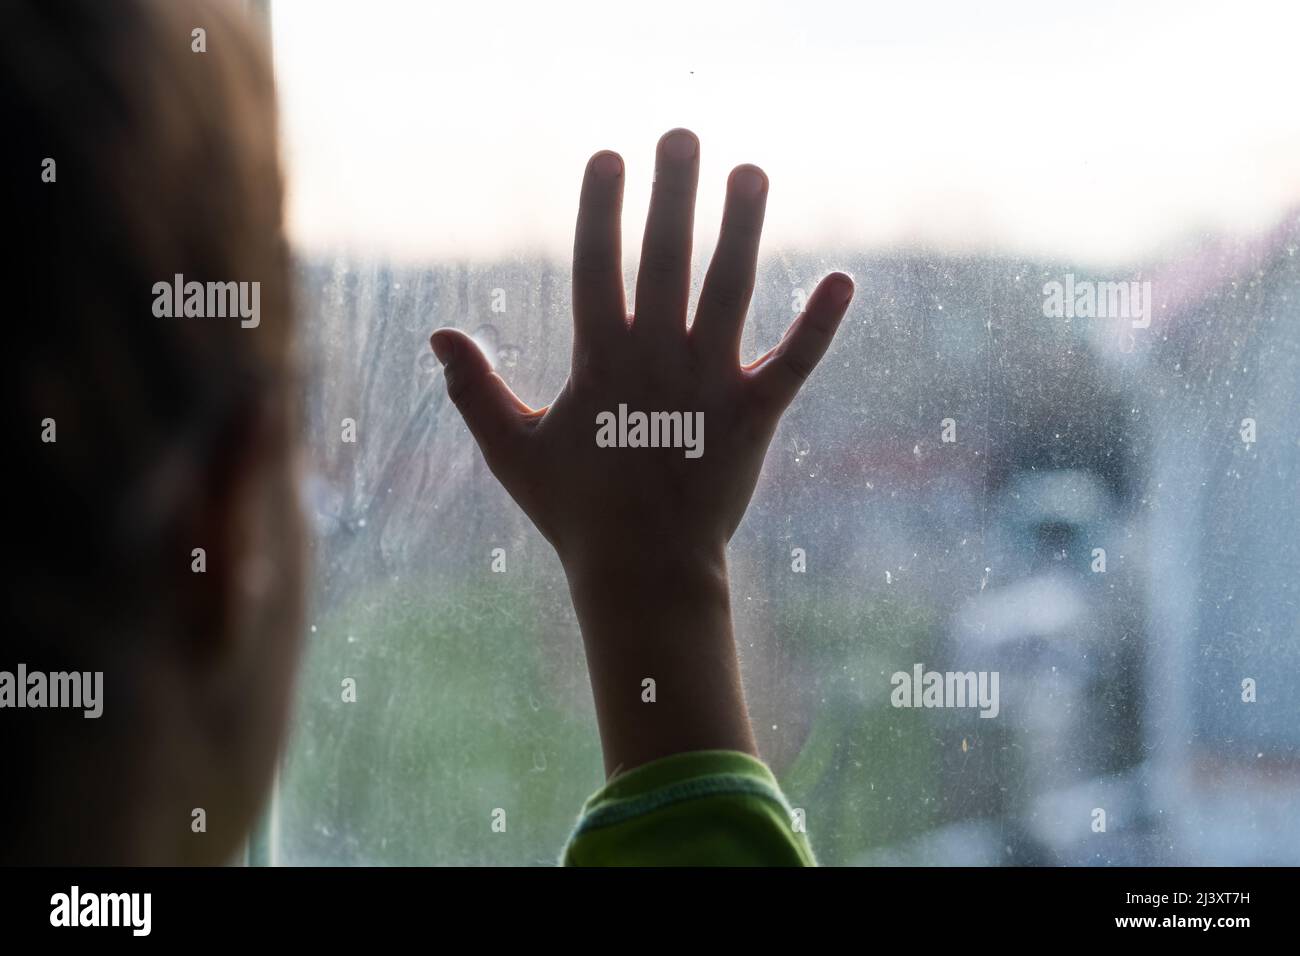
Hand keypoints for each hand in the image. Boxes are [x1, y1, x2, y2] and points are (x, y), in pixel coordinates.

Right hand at [430, 128, 852, 773]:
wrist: (642, 574)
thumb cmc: (575, 512)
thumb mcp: (512, 450)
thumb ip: (474, 390)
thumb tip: (438, 332)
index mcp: (599, 363)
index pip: (596, 268)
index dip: (601, 210)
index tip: (607, 156)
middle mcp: (656, 361)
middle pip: (666, 261)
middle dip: (672, 194)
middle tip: (681, 134)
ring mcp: (708, 386)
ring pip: (729, 292)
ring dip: (741, 230)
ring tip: (750, 173)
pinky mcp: (753, 416)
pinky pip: (792, 364)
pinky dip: (819, 326)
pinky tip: (843, 280)